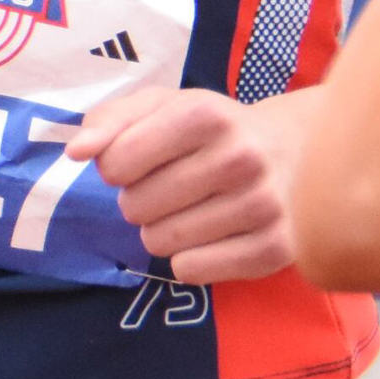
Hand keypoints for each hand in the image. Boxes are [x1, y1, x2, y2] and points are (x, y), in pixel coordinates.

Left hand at [69, 86, 308, 285]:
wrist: (303, 151)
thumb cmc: (217, 129)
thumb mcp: (165, 106)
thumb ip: (111, 120)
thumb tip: (76, 152)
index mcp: (206, 114)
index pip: (115, 163)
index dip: (119, 166)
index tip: (146, 160)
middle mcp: (239, 157)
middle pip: (135, 208)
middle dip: (142, 200)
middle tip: (177, 187)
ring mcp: (262, 206)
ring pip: (160, 243)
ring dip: (164, 230)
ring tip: (197, 208)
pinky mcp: (274, 248)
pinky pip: (190, 272)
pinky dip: (190, 259)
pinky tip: (215, 235)